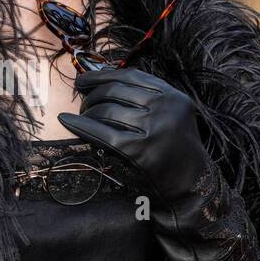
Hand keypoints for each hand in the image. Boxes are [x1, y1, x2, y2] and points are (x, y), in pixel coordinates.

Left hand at [57, 66, 210, 208]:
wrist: (192, 185)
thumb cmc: (174, 148)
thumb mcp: (170, 114)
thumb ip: (145, 95)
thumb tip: (101, 78)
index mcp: (172, 95)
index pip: (129, 76)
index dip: (101, 75)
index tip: (83, 80)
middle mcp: (165, 108)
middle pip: (114, 91)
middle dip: (91, 95)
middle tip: (82, 104)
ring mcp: (153, 129)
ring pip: (106, 110)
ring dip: (86, 112)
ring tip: (82, 117)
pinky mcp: (139, 151)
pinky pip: (101, 133)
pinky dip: (80, 125)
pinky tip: (66, 121)